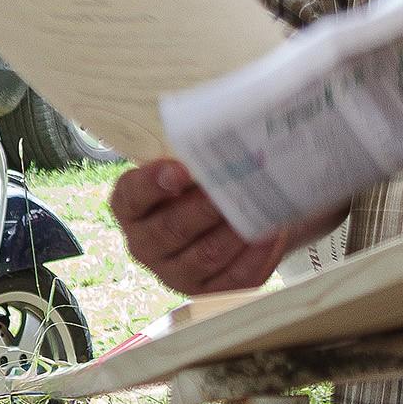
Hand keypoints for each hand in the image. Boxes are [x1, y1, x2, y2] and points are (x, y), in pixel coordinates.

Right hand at [109, 159, 335, 296]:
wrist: (217, 218)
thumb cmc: (198, 180)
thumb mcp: (184, 161)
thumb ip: (189, 146)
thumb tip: (221, 112)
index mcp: (130, 206)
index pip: (132, 196)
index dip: (153, 183)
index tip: (180, 170)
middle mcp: (144, 244)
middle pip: (171, 230)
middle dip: (204, 209)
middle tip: (233, 189)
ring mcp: (175, 273)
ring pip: (206, 256)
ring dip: (235, 233)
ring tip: (262, 210)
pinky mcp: (208, 292)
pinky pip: (234, 279)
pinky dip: (256, 257)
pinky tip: (272, 234)